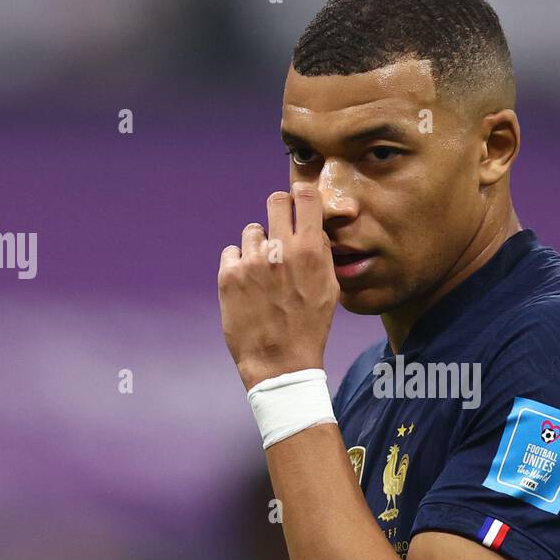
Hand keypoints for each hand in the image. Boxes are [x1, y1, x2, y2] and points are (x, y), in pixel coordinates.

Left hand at [218, 186, 338, 389]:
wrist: (280, 362)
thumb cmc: (309, 328)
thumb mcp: (330, 290)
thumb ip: (322, 254)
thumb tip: (313, 228)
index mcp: (310, 251)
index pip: (305, 196)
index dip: (301, 196)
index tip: (299, 203)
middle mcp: (280, 250)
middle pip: (274, 200)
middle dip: (277, 210)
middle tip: (277, 228)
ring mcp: (252, 261)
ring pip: (252, 230)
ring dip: (257, 246)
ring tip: (263, 274)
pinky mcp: (229, 275)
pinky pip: (232, 252)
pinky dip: (238, 264)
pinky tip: (247, 286)